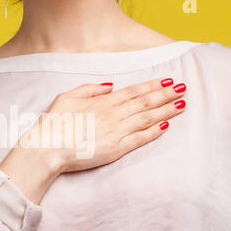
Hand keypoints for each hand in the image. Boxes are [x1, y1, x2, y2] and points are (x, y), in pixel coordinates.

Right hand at [6, 77, 187, 181]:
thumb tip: (111, 85)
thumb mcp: (67, 97)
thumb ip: (90, 89)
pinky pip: (139, 139)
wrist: (47, 148)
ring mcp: (116, 132)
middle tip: (183, 88)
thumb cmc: (54, 123)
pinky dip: (153, 132)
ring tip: (181, 104)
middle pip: (145, 102)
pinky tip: (165, 126)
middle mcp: (113, 114)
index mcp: (102, 101)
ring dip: (165, 110)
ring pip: (147, 118)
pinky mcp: (115, 150)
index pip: (134, 91)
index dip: (153, 85)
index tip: (168, 81)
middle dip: (166, 94)